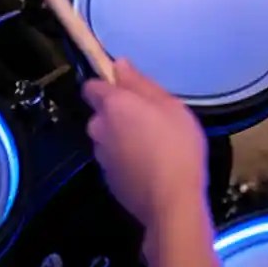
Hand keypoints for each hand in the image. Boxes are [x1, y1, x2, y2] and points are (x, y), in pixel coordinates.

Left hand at [82, 60, 208, 229]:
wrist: (171, 202)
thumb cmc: (176, 147)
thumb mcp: (170, 105)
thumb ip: (140, 83)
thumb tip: (119, 64)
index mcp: (113, 105)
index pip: (91, 85)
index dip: (106, 84)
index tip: (126, 88)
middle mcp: (100, 128)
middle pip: (101, 113)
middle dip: (119, 113)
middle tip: (150, 118)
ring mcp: (102, 156)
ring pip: (108, 137)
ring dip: (122, 136)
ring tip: (153, 144)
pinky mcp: (108, 179)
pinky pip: (115, 159)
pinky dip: (126, 158)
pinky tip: (149, 165)